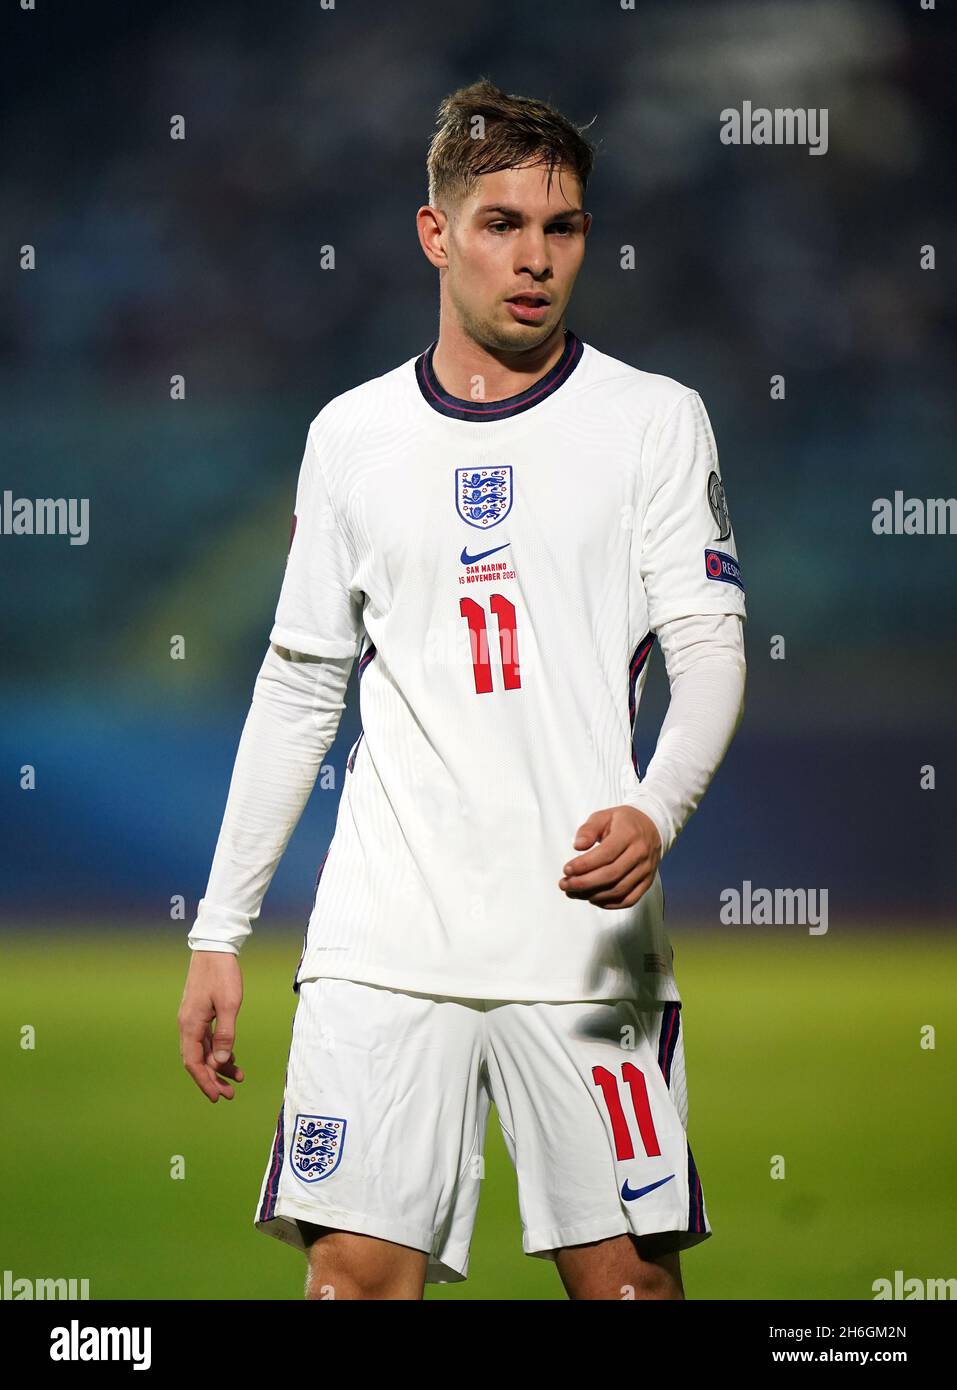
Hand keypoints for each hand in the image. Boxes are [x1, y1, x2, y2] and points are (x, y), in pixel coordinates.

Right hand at [178, 951, 244, 1102]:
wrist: (214, 948)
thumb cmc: (222, 974)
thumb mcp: (230, 1004)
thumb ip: (226, 1035)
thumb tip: (220, 1063)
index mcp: (190, 1025)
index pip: (193, 1063)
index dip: (205, 1081)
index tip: (217, 1097)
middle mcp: (187, 1025)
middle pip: (197, 1060)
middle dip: (212, 1079)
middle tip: (230, 1095)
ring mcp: (193, 1019)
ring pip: (203, 1051)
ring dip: (218, 1066)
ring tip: (237, 1078)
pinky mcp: (200, 1013)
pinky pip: (206, 1039)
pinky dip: (218, 1051)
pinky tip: (231, 1059)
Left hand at [558, 805, 661, 908]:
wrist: (652, 827)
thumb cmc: (624, 822)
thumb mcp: (603, 816)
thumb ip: (588, 829)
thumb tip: (578, 846)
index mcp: (629, 834)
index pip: (606, 854)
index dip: (585, 864)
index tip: (567, 869)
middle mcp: (640, 854)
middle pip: (611, 875)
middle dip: (584, 883)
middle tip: (564, 884)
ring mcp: (645, 870)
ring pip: (618, 890)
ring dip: (593, 895)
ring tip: (573, 892)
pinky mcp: (647, 882)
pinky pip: (629, 899)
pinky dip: (609, 904)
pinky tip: (592, 899)